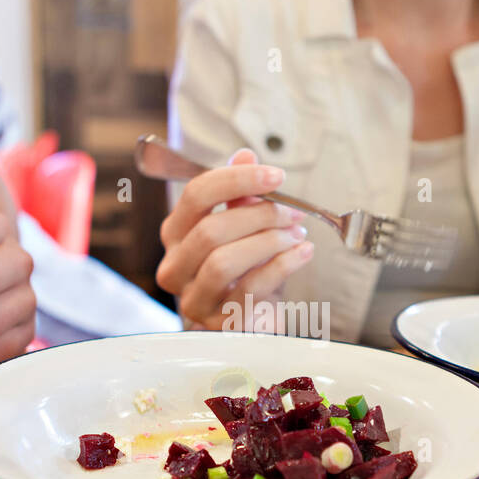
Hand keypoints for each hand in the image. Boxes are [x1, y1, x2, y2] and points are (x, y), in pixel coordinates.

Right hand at [156, 149, 313, 329]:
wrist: (254, 321)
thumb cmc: (247, 270)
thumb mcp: (244, 227)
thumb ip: (240, 194)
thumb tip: (245, 154)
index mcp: (176, 234)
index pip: (197, 196)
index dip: (237, 180)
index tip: (276, 176)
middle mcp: (175, 267)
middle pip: (211, 230)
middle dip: (260, 216)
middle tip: (294, 213)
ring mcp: (193, 298)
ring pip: (224, 261)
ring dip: (269, 242)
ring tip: (297, 235)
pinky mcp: (218, 323)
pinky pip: (249, 289)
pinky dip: (282, 266)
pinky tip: (302, 253)